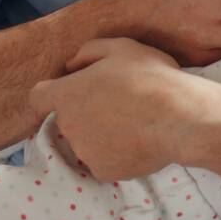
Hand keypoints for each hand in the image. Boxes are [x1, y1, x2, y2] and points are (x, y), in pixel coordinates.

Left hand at [28, 37, 190, 180]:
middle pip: (67, 119)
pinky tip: (138, 141)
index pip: (39, 96)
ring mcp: (85, 152)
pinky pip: (104, 160)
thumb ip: (87, 53)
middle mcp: (68, 126)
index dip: (55, 92)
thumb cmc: (150, 77)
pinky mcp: (104, 172)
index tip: (76, 91)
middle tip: (117, 103)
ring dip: (100, 133)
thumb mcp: (120, 47)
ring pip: (85, 141)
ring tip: (133, 122)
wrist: (181, 118)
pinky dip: (116, 153)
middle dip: (84, 111)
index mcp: (65, 94)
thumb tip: (70, 66)